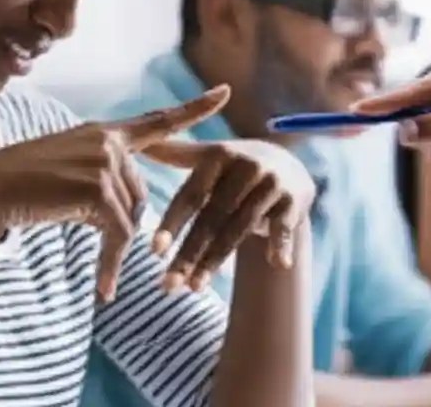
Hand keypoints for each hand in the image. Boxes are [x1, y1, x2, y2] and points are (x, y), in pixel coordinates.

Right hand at [0, 86, 229, 300]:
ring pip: (132, 216)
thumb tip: (131, 218)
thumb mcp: (69, 174)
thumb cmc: (23, 187)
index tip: (226, 92)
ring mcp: (104, 160)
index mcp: (104, 133)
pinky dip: (114, 263)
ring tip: (95, 265)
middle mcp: (108, 140)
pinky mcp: (97, 186)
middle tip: (100, 252)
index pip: (158, 121)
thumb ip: (104, 180)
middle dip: (123, 227)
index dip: (194, 107)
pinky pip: (120, 232)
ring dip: (115, 248)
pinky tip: (104, 285)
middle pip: (141, 195)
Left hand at [142, 138, 315, 290]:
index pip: (191, 195)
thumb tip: (137, 142)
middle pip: (212, 218)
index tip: (154, 251)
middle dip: (188, 253)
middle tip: (168, 285)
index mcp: (219, 155)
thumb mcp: (208, 155)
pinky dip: (281, 244)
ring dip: (216, 260)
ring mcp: (271, 183)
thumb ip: (174, 152)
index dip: (172, 224)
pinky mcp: (293, 200)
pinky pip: (283, 226)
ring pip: (239, 228)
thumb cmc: (235, 166)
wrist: (289, 164)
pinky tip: (277, 265)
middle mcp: (246, 167)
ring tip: (194, 288)